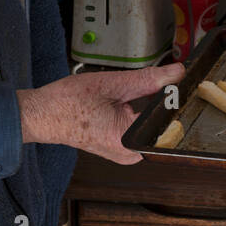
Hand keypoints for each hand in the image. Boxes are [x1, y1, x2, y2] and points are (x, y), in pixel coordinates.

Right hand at [18, 62, 185, 163]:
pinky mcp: (122, 149)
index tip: (182, 81)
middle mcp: (130, 154)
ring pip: (154, 127)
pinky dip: (143, 114)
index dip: (178, 98)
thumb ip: (149, 79)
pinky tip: (133, 102)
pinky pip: (142, 130)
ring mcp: (126, 154)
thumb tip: (177, 72)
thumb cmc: (68, 103)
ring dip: (154, 108)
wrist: (43, 115)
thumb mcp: (112, 83)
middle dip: (166, 102)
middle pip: (164, 125)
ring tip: (141, 92)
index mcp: (129, 140)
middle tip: (162, 82)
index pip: (170, 120)